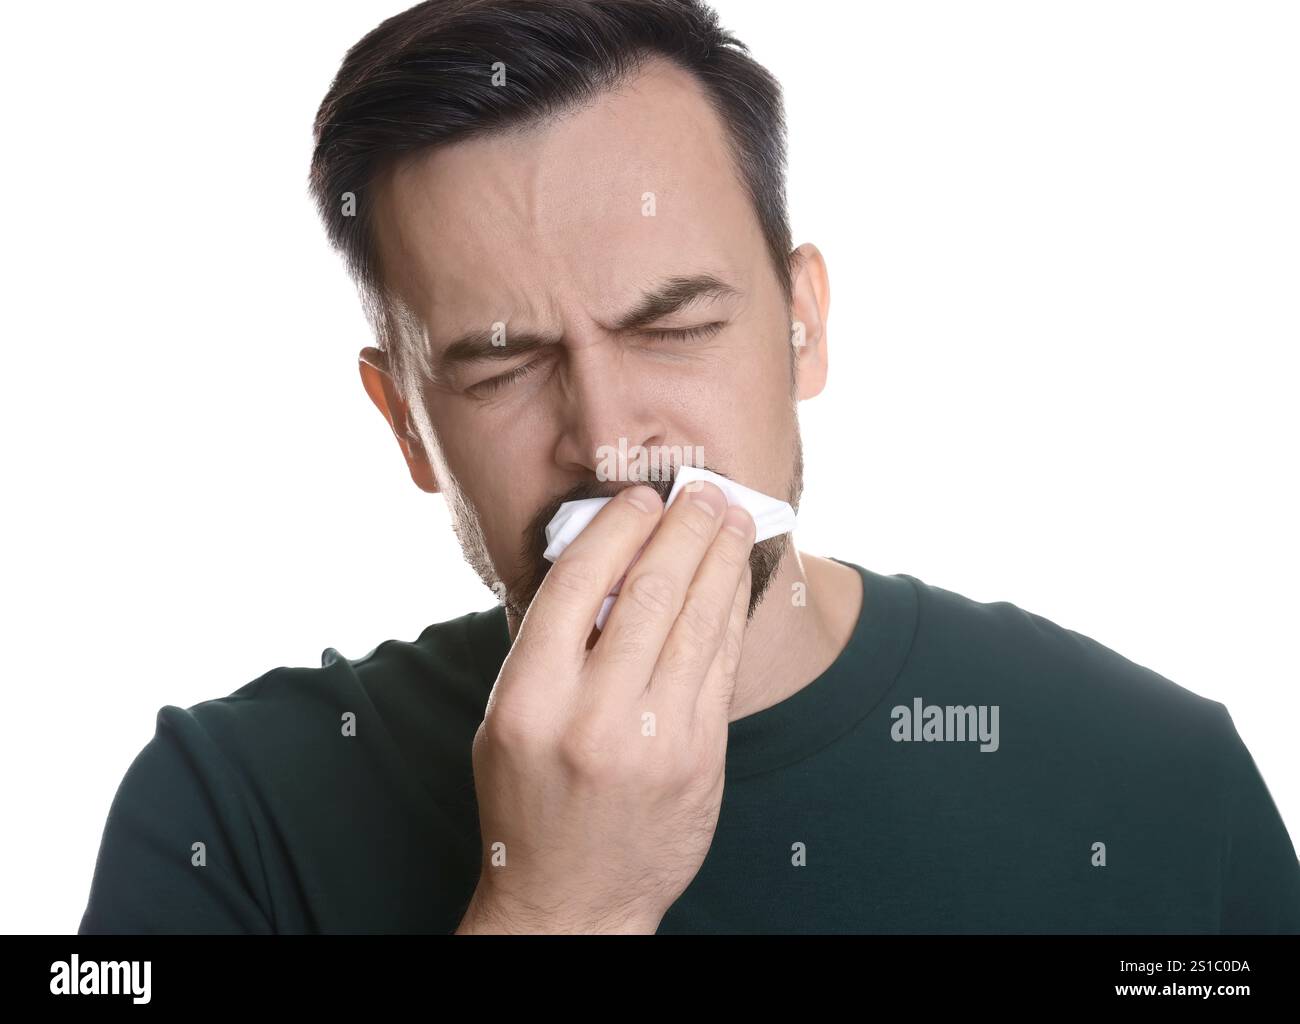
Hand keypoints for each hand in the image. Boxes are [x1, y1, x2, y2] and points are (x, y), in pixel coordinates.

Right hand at [456, 480, 753, 933]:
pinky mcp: (700, 760)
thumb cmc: (529, 800)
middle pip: (649, 594)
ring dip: (718, 559)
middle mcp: (592, 717)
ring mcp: (654, 741)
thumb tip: (606, 562)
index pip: (578, 586)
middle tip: (702, 491)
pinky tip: (733, 580)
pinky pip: (720, 667)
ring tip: (730, 517)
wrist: (570, 901)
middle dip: (683, 530)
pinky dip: (728, 614)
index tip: (641, 498)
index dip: (617, 529)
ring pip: (697, 623)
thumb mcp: (507, 721)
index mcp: (529, 701)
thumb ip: (549, 648)